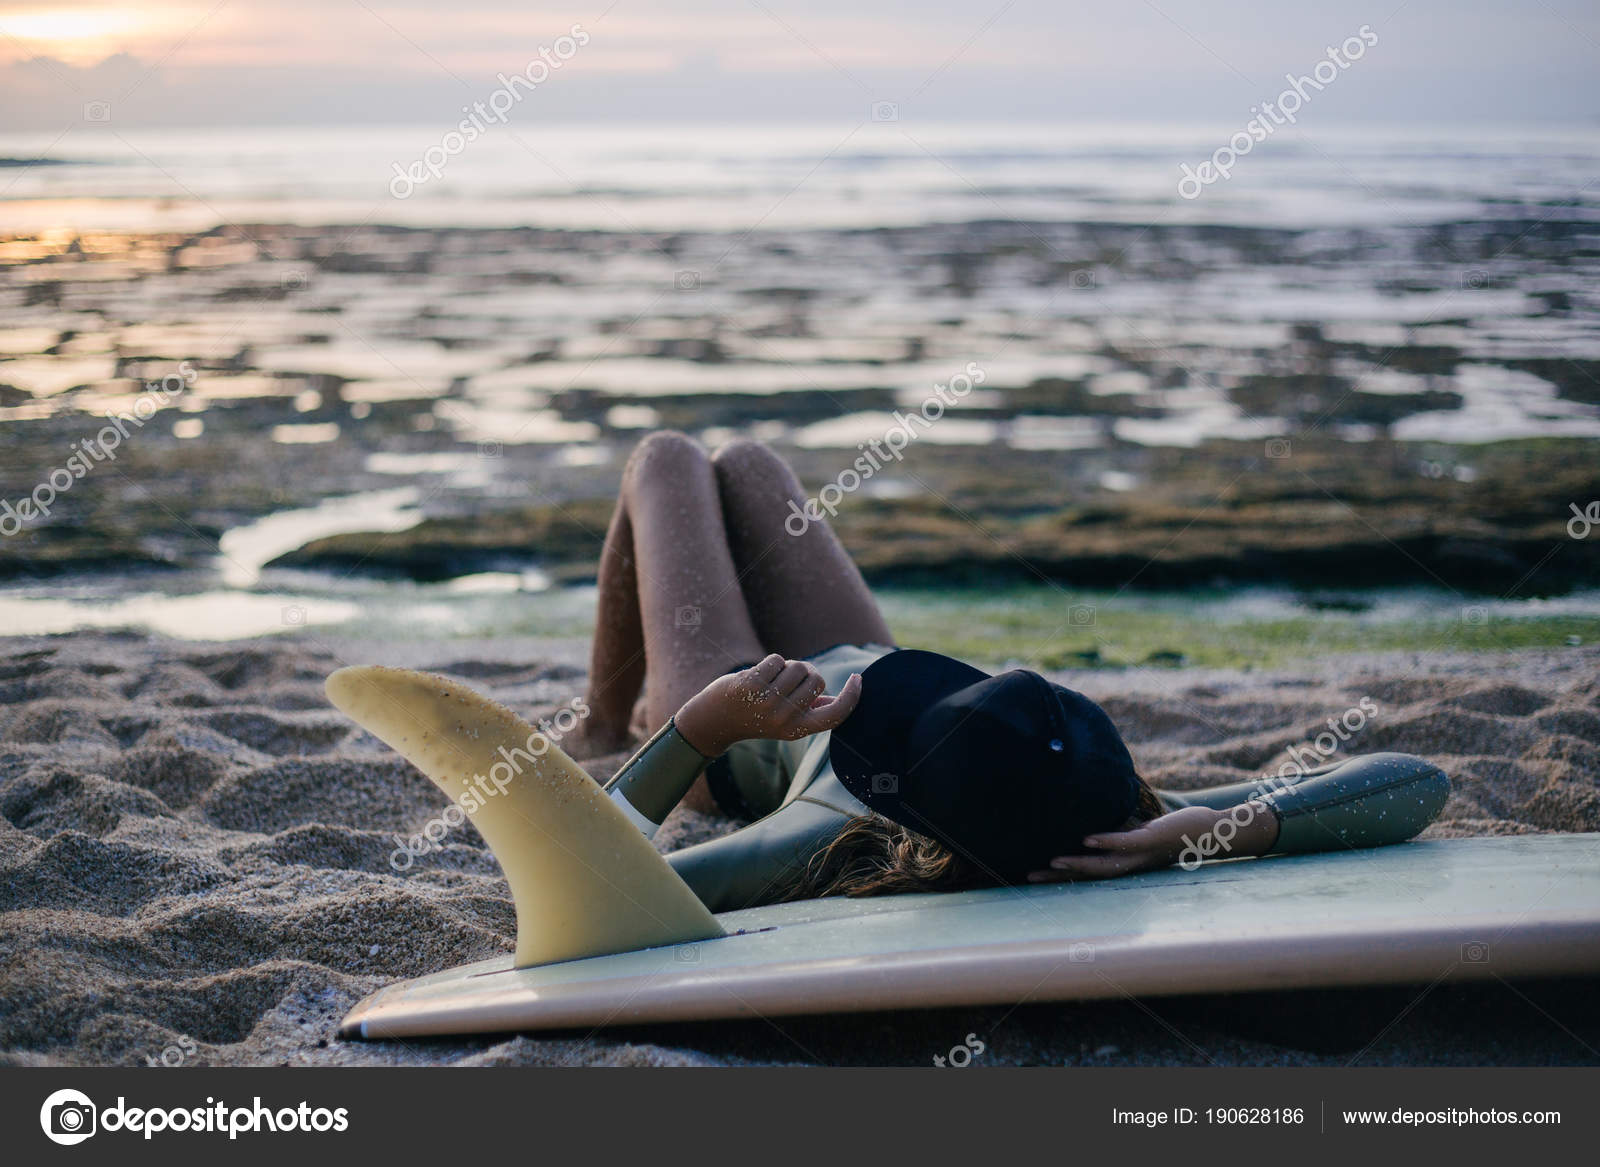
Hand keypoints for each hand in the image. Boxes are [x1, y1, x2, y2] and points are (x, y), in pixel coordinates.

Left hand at [674, 653, 862, 756]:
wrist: (716, 720)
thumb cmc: (756, 716)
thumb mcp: (786, 722)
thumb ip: (811, 711)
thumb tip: (838, 699)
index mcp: (799, 730)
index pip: (836, 714)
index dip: (852, 696)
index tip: (858, 679)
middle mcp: (785, 718)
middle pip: (817, 679)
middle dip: (806, 673)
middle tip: (789, 681)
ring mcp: (768, 702)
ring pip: (798, 667)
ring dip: (787, 667)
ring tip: (772, 679)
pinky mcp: (753, 684)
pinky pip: (778, 660)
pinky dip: (771, 662)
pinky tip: (758, 676)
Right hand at [1025, 802, 1276, 882]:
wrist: (1216, 833)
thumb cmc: (1179, 831)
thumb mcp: (1144, 831)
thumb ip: (1123, 831)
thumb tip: (1101, 823)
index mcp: (1127, 862)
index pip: (1089, 870)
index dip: (1062, 873)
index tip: (1034, 873)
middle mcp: (1132, 864)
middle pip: (1089, 874)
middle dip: (1059, 875)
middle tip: (1030, 875)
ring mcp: (1142, 854)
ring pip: (1104, 864)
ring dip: (1078, 863)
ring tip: (1052, 860)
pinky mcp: (1153, 840)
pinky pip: (1125, 842)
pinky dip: (1105, 841)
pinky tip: (1086, 837)